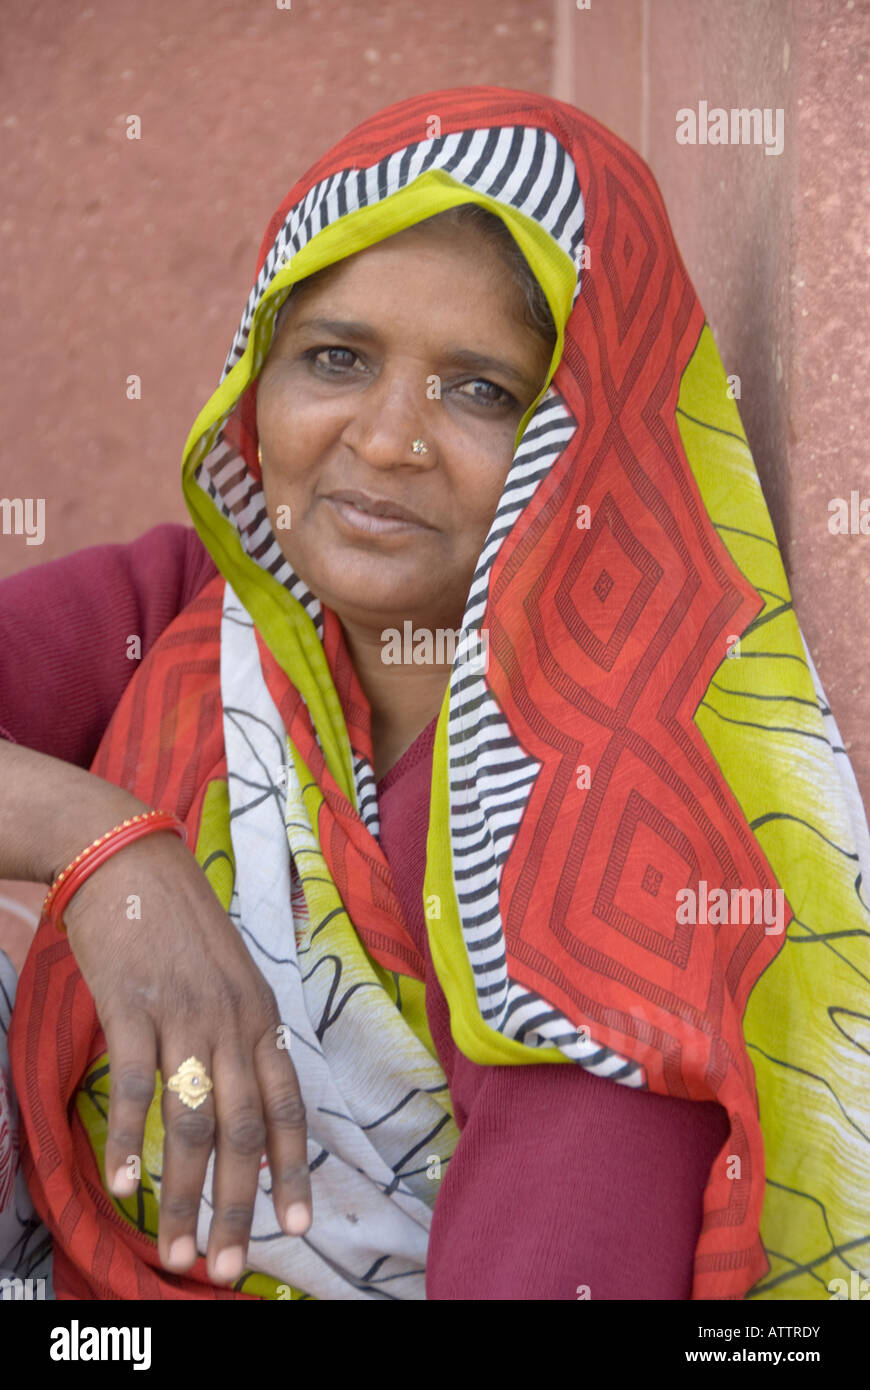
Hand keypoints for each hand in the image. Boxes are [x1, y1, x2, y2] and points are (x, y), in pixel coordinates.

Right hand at [61, 830, 310, 1285]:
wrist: (131, 862)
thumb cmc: (181, 923)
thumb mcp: (230, 975)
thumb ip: (240, 1035)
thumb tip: (246, 1101)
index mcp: (261, 1015)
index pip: (288, 1106)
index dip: (294, 1169)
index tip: (299, 1226)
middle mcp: (232, 1021)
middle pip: (243, 1131)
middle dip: (239, 1207)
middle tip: (227, 1269)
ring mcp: (184, 1016)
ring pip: (192, 1124)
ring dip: (185, 1196)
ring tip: (176, 1251)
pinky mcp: (133, 1009)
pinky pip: (134, 1088)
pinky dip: (126, 1140)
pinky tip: (121, 1184)